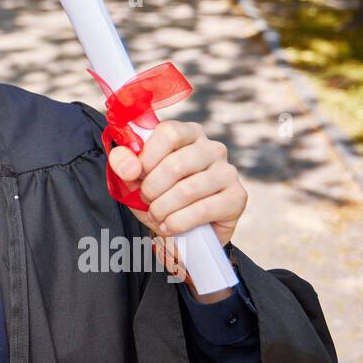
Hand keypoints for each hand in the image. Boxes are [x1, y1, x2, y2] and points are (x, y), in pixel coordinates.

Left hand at [108, 120, 247, 297]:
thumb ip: (124, 163)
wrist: (183, 229)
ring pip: (187, 190)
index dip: (147, 156)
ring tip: (156, 215)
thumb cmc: (159, 194)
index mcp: (188, 133)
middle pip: (176, 164)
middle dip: (152, 188)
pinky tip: (169, 227)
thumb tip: (129, 167)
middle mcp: (213, 148)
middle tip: (146, 200)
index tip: (135, 175)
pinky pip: (203, 210)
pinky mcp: (237, 197)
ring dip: (162, 208)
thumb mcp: (134, 177)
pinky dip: (178, 222)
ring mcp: (228, 172)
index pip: (169, 132)